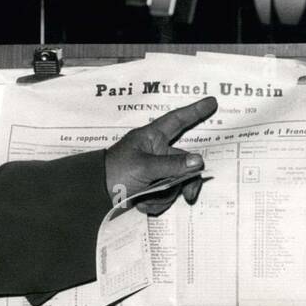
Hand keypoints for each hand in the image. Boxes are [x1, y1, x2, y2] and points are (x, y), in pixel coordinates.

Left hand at [104, 96, 217, 215]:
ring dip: (163, 196)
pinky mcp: (150, 187)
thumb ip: (172, 165)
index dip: (195, 111)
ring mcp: (154, 171)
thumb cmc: (115, 172)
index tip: (212, 102)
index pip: (177, 121)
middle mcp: (156, 152)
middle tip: (190, 196)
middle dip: (186, 182)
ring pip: (176, 183)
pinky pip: (165, 196)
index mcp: (152, 137)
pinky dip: (155, 202)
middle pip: (185, 163)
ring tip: (144, 198)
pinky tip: (140, 204)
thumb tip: (198, 161)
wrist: (93, 195)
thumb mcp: (144, 167)